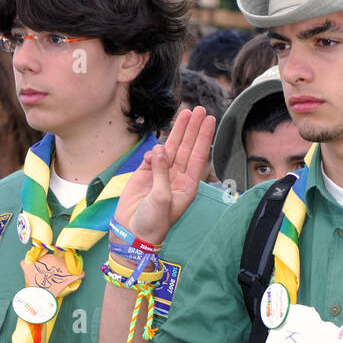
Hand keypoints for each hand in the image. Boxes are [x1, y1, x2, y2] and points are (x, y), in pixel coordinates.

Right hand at [113, 106, 215, 246]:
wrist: (133, 232)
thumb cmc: (153, 222)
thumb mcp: (162, 198)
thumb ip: (162, 172)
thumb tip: (160, 149)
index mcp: (187, 185)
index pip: (198, 155)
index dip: (203, 136)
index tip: (210, 119)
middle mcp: (177, 177)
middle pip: (187, 147)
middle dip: (193, 129)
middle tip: (200, 109)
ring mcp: (161, 174)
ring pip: (171, 147)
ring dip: (178, 131)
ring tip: (185, 112)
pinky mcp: (145, 174)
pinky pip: (152, 157)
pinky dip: (153, 153)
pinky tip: (152, 155)